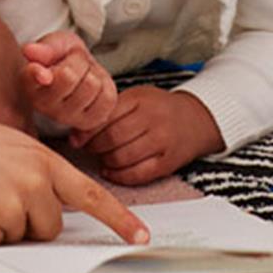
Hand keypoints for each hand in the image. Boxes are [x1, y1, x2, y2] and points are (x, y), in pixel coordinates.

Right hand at [0, 101, 148, 246]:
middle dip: (28, 220)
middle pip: (50, 226)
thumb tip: (51, 208)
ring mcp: (12, 204)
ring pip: (20, 236)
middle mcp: (34, 182)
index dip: (118, 219)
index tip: (141, 238)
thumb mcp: (7, 144)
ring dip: (0, 223)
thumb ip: (36, 171)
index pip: (90, 193)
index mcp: (41, 158)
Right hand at [22, 30, 116, 136]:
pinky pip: (107, 98)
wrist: (79, 66)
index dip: (38, 75)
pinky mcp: (90, 122)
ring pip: (91, 86)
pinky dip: (105, 85)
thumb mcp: (53, 44)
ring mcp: (67, 117)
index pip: (33, 77)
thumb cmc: (62, 55)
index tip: (42, 72)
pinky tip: (94, 85)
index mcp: (29, 84)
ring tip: (84, 72)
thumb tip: (29, 50)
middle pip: (68, 76)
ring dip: (92, 73)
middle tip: (73, 61)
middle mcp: (44, 105)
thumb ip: (44, 48)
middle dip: (77, 61)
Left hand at [77, 86, 224, 185]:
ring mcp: (162, 142)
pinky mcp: (169, 163)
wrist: (197, 119)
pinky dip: (120, 176)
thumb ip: (112, 109)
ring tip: (100, 157)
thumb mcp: (137, 96)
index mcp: (139, 99)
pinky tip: (110, 171)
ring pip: (123, 157)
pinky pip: (139, 175)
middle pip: (112, 138)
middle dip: (94, 147)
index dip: (86, 131)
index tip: (76, 138)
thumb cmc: (160, 107)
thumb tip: (80, 127)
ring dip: (105, 161)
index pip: (105, 117)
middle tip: (86, 149)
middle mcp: (152, 120)